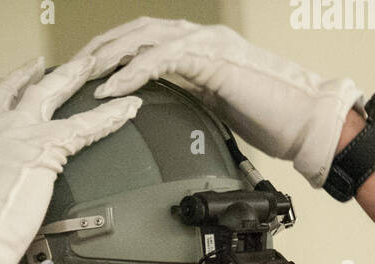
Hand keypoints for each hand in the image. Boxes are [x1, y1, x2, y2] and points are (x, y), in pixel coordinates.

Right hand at [0, 53, 141, 263]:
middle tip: (44, 65)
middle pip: (18, 91)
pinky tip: (126, 107)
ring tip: (91, 67)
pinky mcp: (45, 149)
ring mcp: (18, 134)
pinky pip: (86, 126)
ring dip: (74, 78)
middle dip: (33, 76)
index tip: (4, 84)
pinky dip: (110, 115)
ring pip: (53, 94)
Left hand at [84, 18, 360, 188]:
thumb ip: (188, 98)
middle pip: (136, 32)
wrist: (304, 119)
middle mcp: (199, 36)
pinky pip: (162, 59)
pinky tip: (112, 89)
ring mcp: (206, 43)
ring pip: (144, 38)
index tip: (85, 72)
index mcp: (198, 46)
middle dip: (99, 50)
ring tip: (82, 77)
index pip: (144, 39)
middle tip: (70, 71)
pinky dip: (133, 73)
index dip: (111, 52)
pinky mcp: (212, 58)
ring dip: (108, 57)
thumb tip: (160, 113)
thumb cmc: (268, 118)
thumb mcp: (216, 106)